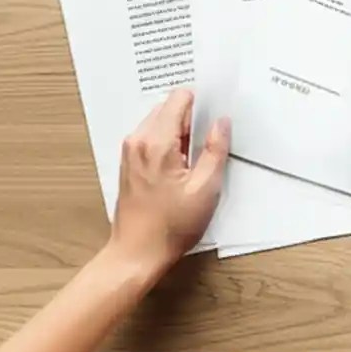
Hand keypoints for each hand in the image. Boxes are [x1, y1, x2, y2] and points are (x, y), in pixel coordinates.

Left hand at [109, 89, 229, 274]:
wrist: (137, 253)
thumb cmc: (170, 227)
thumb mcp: (205, 189)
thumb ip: (216, 150)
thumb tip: (221, 123)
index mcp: (157, 143)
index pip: (179, 98)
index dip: (201, 105)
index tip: (214, 121)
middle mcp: (138, 140)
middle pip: (169, 108)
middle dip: (190, 121)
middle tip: (204, 148)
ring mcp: (130, 151)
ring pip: (159, 122)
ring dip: (178, 134)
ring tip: (192, 163)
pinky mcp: (129, 162)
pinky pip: (151, 138)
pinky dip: (167, 144)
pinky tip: (178, 170)